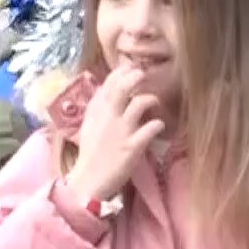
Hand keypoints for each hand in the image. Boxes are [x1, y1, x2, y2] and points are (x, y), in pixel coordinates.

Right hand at [64, 64, 166, 202]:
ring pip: (140, 103)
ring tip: (156, 103)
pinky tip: (159, 125)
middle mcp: (108, 117)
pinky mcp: (132, 147)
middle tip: (144, 75)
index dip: (122, 71)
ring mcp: (121, 131)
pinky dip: (158, 124)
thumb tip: (107, 90)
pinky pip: (151, 128)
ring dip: (151, 99)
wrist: (88, 181)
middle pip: (123, 87)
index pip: (109, 83)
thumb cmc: (90, 153)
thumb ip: (98, 107)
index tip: (132, 68)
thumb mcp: (89, 125)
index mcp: (95, 111)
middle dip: (136, 76)